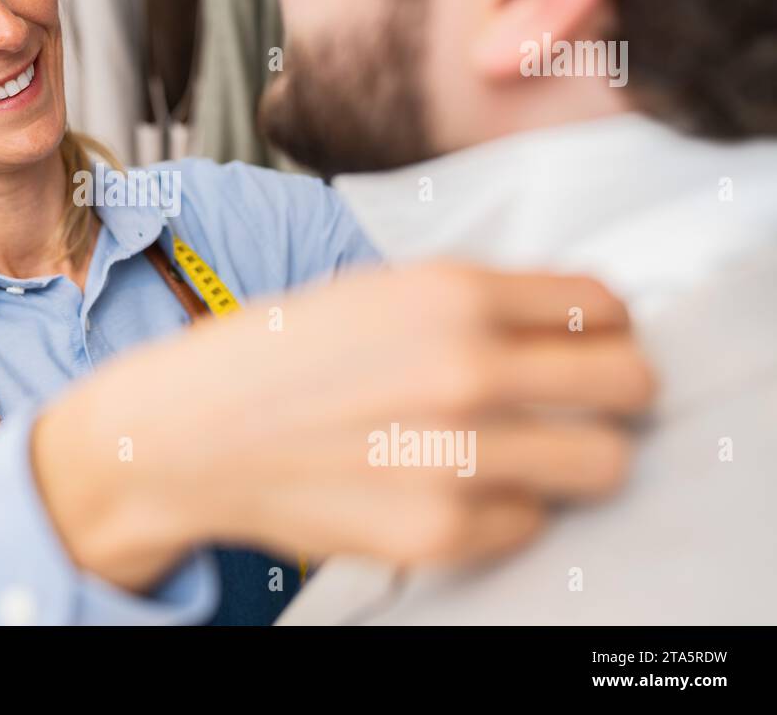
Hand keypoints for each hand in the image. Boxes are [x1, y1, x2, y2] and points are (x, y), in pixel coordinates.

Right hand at [34, 262, 653, 590]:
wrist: (190, 433)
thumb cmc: (276, 356)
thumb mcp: (376, 290)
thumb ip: (475, 300)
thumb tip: (571, 322)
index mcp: (449, 292)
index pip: (602, 305)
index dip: (603, 323)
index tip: (586, 339)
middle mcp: (465, 368)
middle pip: (630, 383)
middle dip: (613, 389)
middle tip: (577, 398)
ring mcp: (457, 456)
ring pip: (603, 463)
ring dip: (570, 454)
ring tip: (517, 447)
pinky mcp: (438, 530)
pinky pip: (531, 522)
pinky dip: (504, 507)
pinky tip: (449, 484)